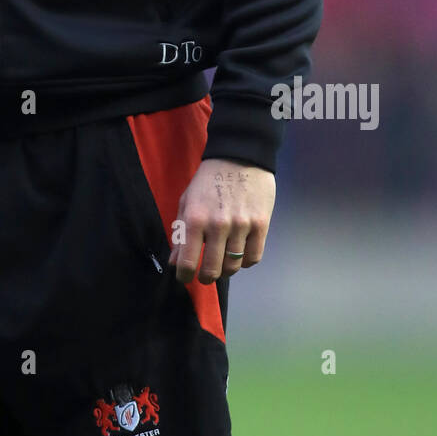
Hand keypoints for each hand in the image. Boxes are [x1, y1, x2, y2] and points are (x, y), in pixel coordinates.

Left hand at [170, 159, 274, 283]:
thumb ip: (180, 233)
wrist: (239, 157)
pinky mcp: (261, 225)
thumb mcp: (187, 201)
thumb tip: (174, 263)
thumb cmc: (208, 180)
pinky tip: (239, 255)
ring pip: (233, 266)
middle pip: (212, 270)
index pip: (187, 262)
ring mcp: (241, 226)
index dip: (184, 276)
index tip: (184, 278)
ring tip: (222, 263)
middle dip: (205, 278)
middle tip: (205, 275)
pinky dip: (245, 262)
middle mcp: (217, 225)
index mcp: (195, 219)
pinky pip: (253, 257)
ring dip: (226, 270)